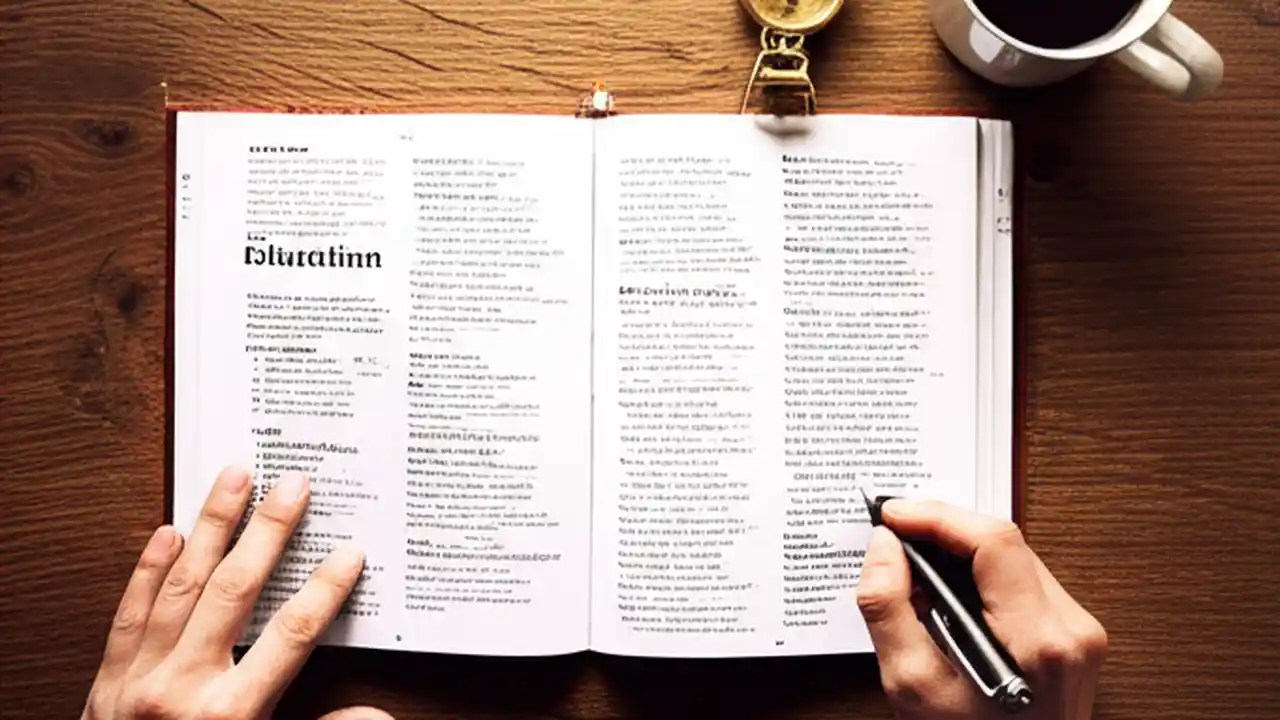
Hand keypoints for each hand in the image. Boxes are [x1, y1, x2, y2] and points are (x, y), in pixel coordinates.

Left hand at [82, 467, 390, 719]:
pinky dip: (148, 571)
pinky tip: (167, 533)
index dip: (326, 589)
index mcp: (232, 715)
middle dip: (269, 532)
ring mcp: (139, 681)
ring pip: (181, 585)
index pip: (291, 634)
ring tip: (232, 479)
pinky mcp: (107, 683)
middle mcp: (183, 688)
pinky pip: (130, 614)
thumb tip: (378, 718)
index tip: (349, 553)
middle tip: (293, 485)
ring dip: (210, 527)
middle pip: (235, 591)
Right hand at [856, 500, 1106, 719]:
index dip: (938, 517)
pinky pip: (1022, 580)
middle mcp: (1071, 630)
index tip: (895, 514)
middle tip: (895, 541)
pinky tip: (948, 596)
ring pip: (1012, 557)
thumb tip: (883, 548)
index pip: (993, 542)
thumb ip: (888, 610)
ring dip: (960, 554)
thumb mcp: (913, 687)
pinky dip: (979, 576)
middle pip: (1003, 543)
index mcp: (1040, 642)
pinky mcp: (1073, 636)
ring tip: (916, 574)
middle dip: (943, 532)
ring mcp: (1079, 632)